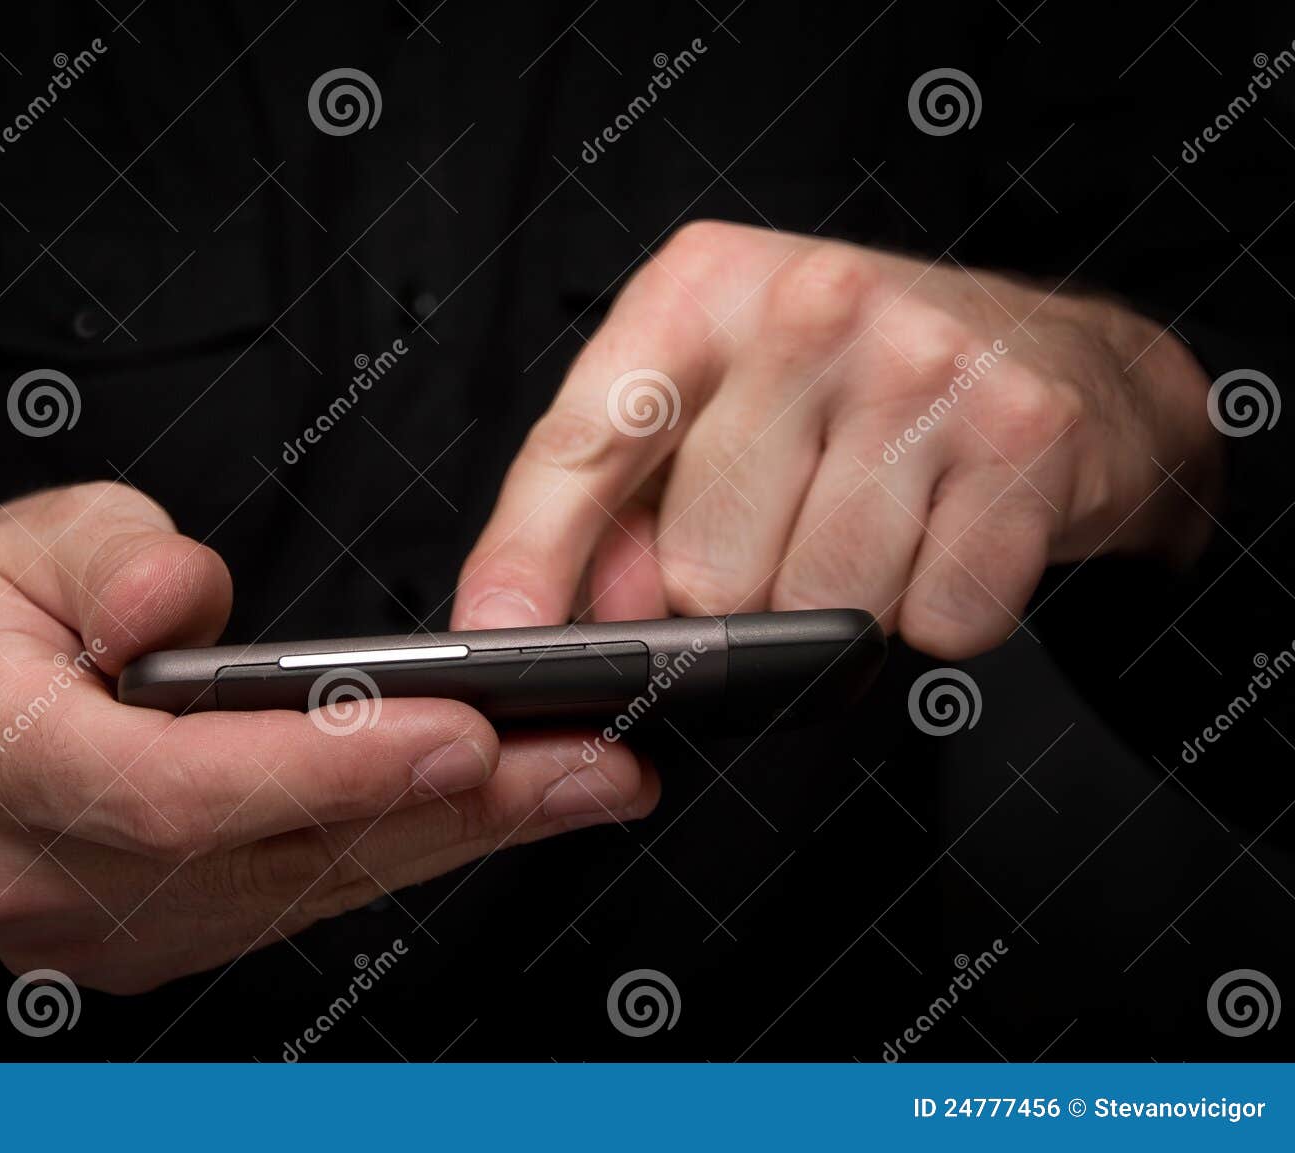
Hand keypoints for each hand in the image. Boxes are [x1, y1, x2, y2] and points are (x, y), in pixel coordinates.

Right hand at [0, 482, 655, 992]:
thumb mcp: (28, 535)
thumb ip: (108, 557)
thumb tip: (181, 600)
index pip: (178, 790)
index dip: (330, 768)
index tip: (466, 732)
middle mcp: (29, 873)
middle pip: (270, 857)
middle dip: (446, 810)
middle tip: (587, 765)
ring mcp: (91, 927)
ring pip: (304, 891)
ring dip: (454, 837)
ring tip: (579, 782)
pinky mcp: (151, 937)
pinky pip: (297, 902)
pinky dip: (404, 851)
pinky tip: (497, 812)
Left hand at [453, 222, 1221, 656]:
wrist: (1055, 363)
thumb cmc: (857, 390)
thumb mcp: (719, 411)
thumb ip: (624, 507)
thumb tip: (582, 621)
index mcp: (699, 289)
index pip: (583, 443)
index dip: (528, 559)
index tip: (498, 639)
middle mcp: (806, 302)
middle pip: (702, 566)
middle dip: (737, 595)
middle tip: (791, 534)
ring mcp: (920, 361)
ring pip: (818, 604)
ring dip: (843, 605)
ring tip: (876, 525)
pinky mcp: (1022, 432)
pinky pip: (934, 617)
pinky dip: (938, 612)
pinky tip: (945, 535)